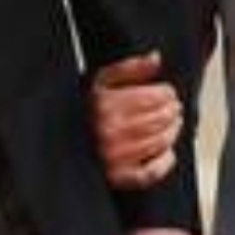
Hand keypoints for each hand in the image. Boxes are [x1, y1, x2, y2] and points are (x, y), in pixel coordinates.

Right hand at [89, 51, 180, 188]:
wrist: (60, 142)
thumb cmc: (83, 111)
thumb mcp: (100, 82)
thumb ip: (128, 68)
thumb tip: (155, 58)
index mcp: (106, 104)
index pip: (155, 96)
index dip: (167, 92)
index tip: (167, 92)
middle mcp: (110, 130)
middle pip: (161, 118)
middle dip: (173, 111)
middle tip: (173, 108)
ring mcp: (115, 155)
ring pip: (160, 142)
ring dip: (172, 132)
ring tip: (172, 125)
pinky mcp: (118, 176)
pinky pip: (151, 172)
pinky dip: (165, 162)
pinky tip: (167, 152)